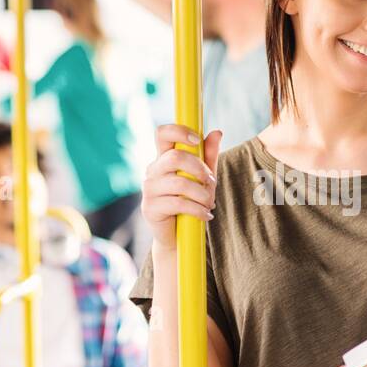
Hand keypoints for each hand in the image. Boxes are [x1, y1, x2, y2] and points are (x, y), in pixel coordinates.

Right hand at [142, 125, 220, 250]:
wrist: (177, 235)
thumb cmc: (190, 202)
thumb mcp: (202, 177)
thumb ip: (208, 156)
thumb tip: (217, 132)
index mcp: (163, 158)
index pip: (162, 133)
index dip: (179, 131)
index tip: (197, 141)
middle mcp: (153, 170)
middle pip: (175, 158)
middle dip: (200, 169)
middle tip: (211, 182)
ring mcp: (149, 189)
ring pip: (180, 183)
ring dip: (202, 194)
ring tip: (210, 203)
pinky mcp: (150, 207)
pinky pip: (178, 203)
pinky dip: (198, 210)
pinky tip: (206, 215)